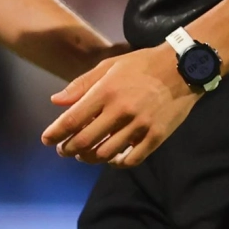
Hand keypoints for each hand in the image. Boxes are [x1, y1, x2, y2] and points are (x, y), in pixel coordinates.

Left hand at [42, 46, 199, 165]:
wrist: (183, 67)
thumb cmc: (142, 65)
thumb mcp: (109, 66)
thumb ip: (81, 85)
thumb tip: (55, 101)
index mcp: (106, 91)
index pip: (71, 120)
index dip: (55, 133)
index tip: (46, 139)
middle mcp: (121, 110)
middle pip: (84, 141)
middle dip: (68, 149)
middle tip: (63, 150)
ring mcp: (140, 125)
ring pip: (105, 154)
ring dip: (89, 157)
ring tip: (84, 154)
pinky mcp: (156, 136)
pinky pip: (131, 160)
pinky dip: (117, 163)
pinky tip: (111, 159)